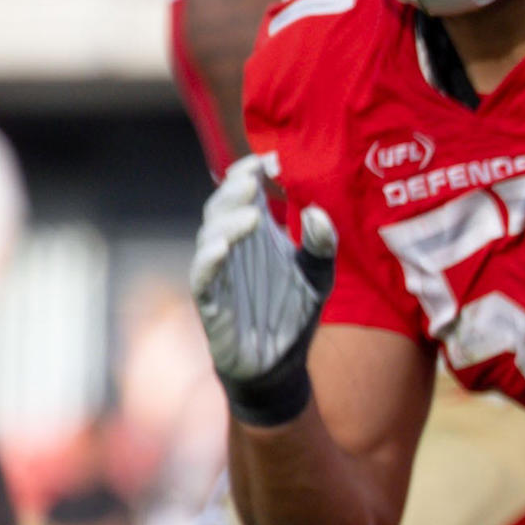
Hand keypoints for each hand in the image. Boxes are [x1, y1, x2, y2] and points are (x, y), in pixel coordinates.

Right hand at [192, 152, 339, 424]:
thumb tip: (317, 212)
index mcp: (255, 234)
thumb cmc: (294, 313)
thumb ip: (322, 244)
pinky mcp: (210, 301)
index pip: (243, 192)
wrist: (281, 363)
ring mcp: (219, 273)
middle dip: (236, 190)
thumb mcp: (319, 275)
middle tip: (253, 178)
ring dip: (227, 222)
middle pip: (222, 208)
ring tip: (251, 215)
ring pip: (210, 236)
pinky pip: (202, 277)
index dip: (249, 173)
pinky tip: (223, 248)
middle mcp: (233, 247)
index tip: (269, 161)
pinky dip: (209, 260)